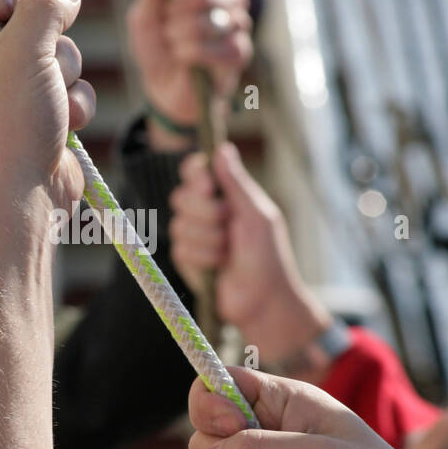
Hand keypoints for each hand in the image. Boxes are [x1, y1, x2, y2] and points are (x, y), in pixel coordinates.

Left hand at [0, 0, 95, 212]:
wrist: (22, 197)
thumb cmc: (9, 121)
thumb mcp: (26, 47)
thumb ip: (46, 7)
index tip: (12, 4)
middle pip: (26, 13)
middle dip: (48, 37)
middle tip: (35, 63)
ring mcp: (9, 86)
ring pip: (56, 49)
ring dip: (65, 73)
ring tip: (50, 103)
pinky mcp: (38, 110)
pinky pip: (69, 84)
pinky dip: (74, 102)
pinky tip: (64, 125)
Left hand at [127, 0, 251, 134]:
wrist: (164, 90)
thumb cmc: (156, 48)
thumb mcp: (143, 19)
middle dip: (174, 14)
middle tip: (166, 28)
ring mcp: (237, 24)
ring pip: (209, 21)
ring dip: (180, 37)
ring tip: (174, 46)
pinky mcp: (240, 53)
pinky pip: (220, 48)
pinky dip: (194, 55)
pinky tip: (186, 60)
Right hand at [170, 144, 330, 361]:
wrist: (262, 300)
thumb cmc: (268, 255)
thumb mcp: (256, 215)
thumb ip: (237, 183)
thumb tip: (222, 148)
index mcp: (224, 194)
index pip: (195, 170)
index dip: (196, 175)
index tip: (208, 186)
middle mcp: (205, 211)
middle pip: (181, 195)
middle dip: (206, 212)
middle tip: (228, 224)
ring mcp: (193, 235)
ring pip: (179, 224)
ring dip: (209, 240)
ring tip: (229, 252)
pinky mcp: (185, 258)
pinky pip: (180, 249)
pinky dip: (203, 258)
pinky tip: (218, 267)